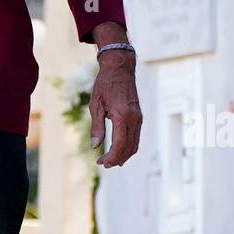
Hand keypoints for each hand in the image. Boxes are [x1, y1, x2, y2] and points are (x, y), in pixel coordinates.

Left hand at [89, 48, 140, 167]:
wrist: (120, 69)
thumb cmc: (104, 85)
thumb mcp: (95, 105)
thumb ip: (96, 127)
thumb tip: (95, 147)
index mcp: (122, 115)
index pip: (119, 144)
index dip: (111, 157)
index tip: (102, 163)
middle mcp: (134, 119)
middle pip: (129, 148)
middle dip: (116, 159)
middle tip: (102, 164)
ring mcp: (138, 118)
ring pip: (134, 144)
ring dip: (123, 155)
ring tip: (109, 160)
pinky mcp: (139, 117)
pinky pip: (136, 137)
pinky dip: (128, 147)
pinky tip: (118, 149)